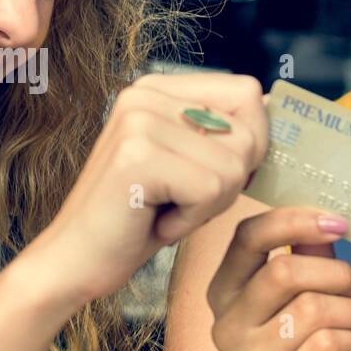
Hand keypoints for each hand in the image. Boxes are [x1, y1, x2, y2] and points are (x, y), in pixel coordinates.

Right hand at [21, 73, 267, 309]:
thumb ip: (223, 134)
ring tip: (164, 210)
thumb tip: (275, 110)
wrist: (75, 262)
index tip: (214, 173)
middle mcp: (145, 93)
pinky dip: (191, 220)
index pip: (247, 93)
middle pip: (247, 132)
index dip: (251, 141)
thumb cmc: (139, 219)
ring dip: (208, 205)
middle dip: (230, 181)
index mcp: (158, 88)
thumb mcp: (190, 166)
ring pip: (233, 166)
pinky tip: (155, 222)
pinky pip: (211, 190)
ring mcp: (139, 120)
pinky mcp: (138, 156)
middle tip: (180, 199)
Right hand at [206, 206, 350, 350]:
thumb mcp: (315, 289)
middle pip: (284, 272)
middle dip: (338, 274)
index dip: (296, 221)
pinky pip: (329, 342)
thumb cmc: (321, 343)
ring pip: (313, 308)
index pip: (248, 237)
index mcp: (226, 291)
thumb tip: (322, 214)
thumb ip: (311, 252)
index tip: (340, 224)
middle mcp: (227, 326)